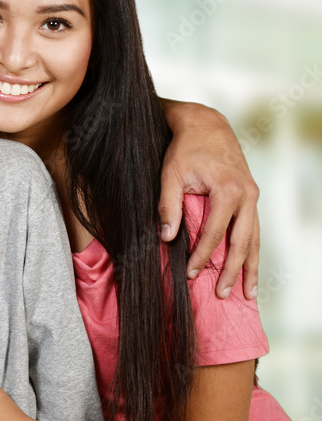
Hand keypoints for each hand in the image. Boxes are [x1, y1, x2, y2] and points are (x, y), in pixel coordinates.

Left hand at [160, 100, 259, 298]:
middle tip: (223, 295)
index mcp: (228, 190)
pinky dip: (251, 250)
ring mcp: (252, 196)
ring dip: (250, 266)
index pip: (214, 233)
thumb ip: (168, 205)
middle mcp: (247, 195)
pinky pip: (254, 229)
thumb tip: (166, 237)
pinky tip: (248, 267)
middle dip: (233, 271)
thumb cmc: (185, 149)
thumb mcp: (170, 174)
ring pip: (254, 239)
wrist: (206, 125)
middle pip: (242, 242)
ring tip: (248, 294)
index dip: (203, 256)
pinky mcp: (250, 197)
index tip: (191, 275)